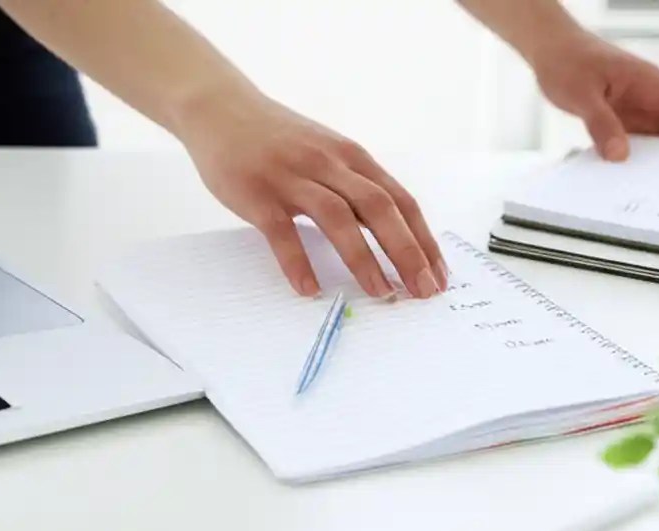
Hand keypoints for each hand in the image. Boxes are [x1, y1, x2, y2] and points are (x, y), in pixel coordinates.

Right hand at [173, 89, 447, 298]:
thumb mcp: (326, 154)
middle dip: (406, 251)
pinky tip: (310, 289)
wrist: (220, 109)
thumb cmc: (278, 140)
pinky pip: (281, 232)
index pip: (400, 200)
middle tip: (422, 291)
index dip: (423, 239)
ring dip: (363, 257)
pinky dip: (298, 262)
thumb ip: (354, 187)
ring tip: (381, 293)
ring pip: (337, 217)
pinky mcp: (257, 193)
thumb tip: (392, 234)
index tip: (438, 275)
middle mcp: (328, 164)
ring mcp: (292, 177)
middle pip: (379, 208)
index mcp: (351, 157)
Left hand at [530, 28, 658, 160]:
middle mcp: (650, 98)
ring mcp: (637, 110)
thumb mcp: (583, 94)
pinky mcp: (622, 120)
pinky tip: (647, 184)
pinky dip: (647, 162)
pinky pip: (641, 144)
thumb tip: (621, 156)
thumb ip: (601, 124)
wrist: (551, 50)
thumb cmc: (569, 62)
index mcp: (652, 84)